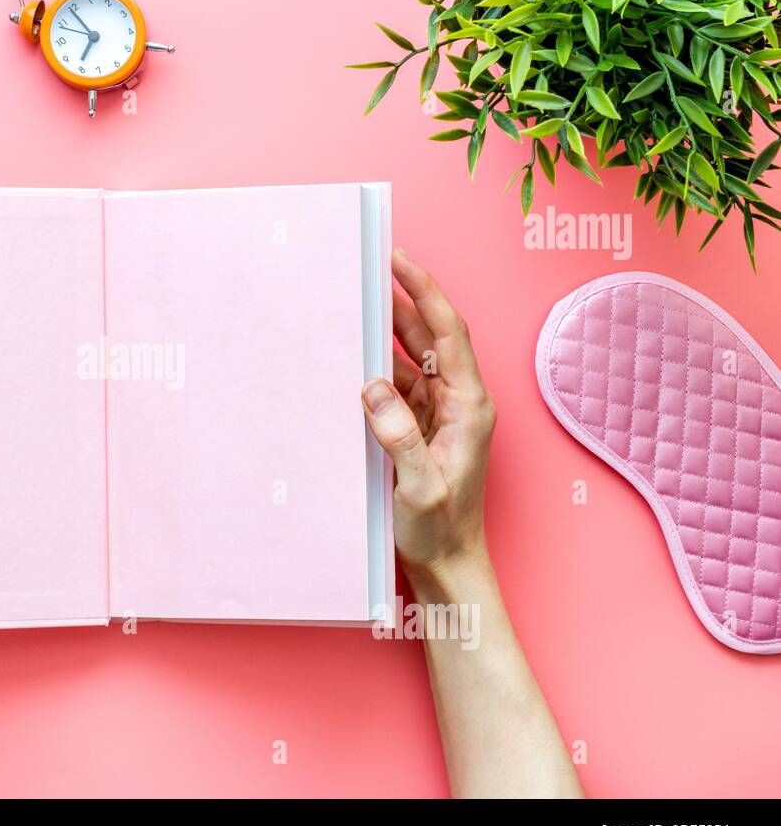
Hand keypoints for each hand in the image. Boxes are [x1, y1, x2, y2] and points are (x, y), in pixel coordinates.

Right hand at [361, 248, 495, 594]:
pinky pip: (399, 385)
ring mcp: (439, 414)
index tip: (401, 261)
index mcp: (470, 408)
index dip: (425, 292)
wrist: (447, 564)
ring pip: (413, 357)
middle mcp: (459, 403)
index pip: (449, 333)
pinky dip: (377, 366)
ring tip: (357, 302)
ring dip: (388, 330)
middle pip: (432, 336)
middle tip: (372, 265)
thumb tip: (373, 386)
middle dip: (404, 299)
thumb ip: (398, 436)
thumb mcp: (420, 487)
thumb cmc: (440, 531)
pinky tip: (354, 356)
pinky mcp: (419, 428)